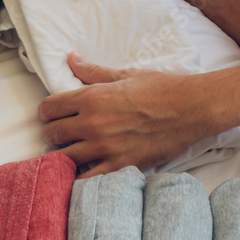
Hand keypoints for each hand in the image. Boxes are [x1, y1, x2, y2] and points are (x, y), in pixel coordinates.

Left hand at [39, 53, 223, 176]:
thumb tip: (71, 58)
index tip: (54, 116)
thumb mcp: (124, 74)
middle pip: (52, 134)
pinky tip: (84, 173)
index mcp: (91, 97)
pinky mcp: (119, 166)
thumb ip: (92, 71)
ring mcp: (104, 147)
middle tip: (65, 135)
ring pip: (64, 159)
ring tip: (74, 154)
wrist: (191, 108)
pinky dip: (80, 179)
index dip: (47, 113)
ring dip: (65, 156)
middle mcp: (92, 123)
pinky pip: (86, 181)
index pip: (48, 109)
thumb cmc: (160, 88)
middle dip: (55, 134)